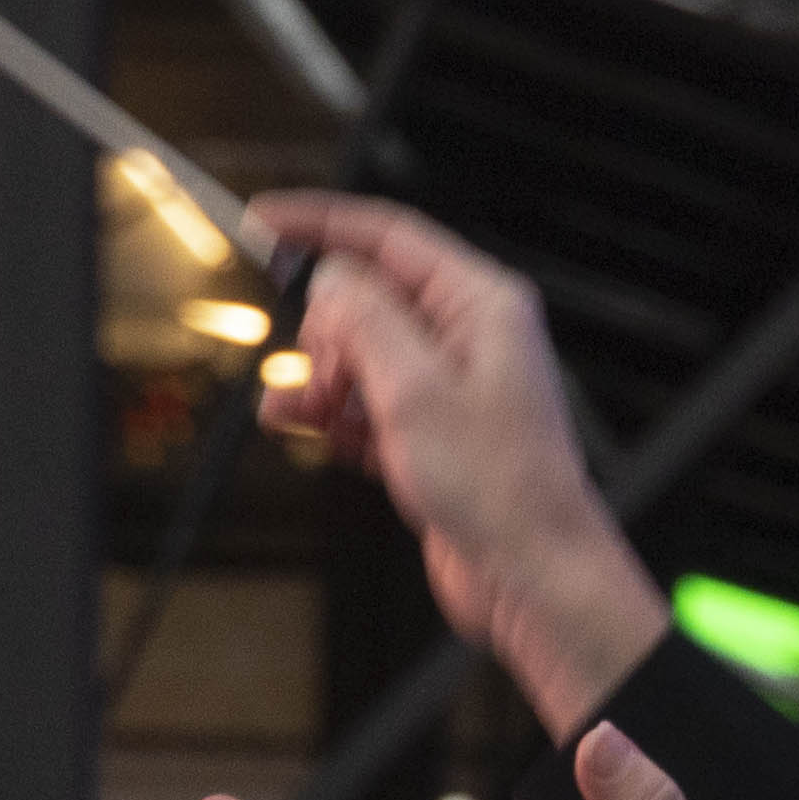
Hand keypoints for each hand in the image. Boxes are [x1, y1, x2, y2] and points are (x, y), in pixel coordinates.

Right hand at [247, 196, 670, 735]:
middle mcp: (468, 339)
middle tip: (317, 372)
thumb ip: (365, 320)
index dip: (321, 225)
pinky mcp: (431, 437)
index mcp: (480, 305)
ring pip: (360, 356)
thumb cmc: (502, 489)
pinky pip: (364, 406)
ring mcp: (449, 390)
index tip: (266, 223)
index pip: (389, 237)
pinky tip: (306, 428)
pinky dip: (332, 416)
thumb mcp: (415, 389)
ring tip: (299, 408)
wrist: (532, 576)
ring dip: (321, 379)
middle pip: (367, 299)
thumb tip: (330, 276)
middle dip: (325, 331)